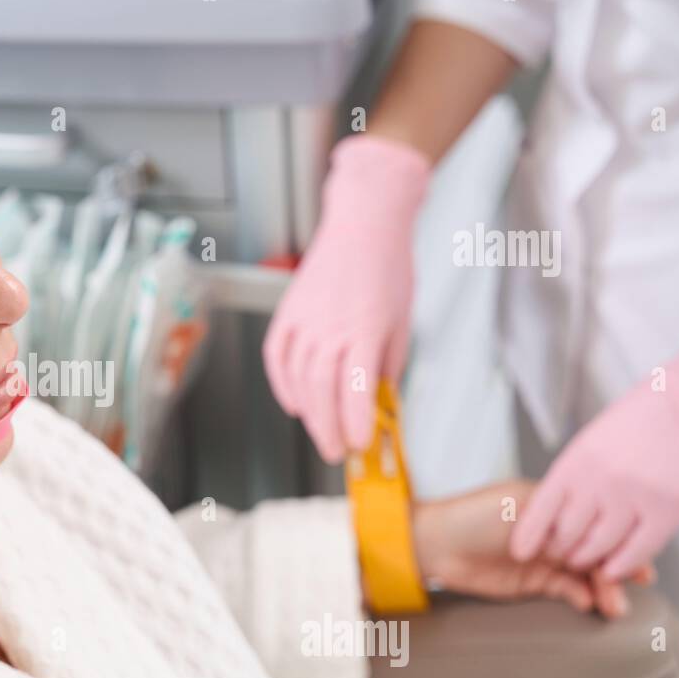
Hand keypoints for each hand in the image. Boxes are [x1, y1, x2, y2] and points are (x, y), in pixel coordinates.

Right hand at [262, 133, 430, 462]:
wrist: (363, 224)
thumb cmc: (389, 270)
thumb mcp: (402, 321)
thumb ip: (388, 365)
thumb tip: (378, 404)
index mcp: (366, 330)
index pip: (356, 391)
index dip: (357, 424)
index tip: (361, 446)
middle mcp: (331, 327)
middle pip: (322, 391)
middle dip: (328, 429)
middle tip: (336, 453)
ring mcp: (304, 320)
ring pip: (297, 379)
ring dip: (308, 413)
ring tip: (322, 432)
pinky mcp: (287, 313)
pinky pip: (276, 358)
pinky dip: (282, 386)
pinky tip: (295, 404)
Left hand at [413, 480, 653, 618]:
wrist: (436, 545)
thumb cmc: (472, 516)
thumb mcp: (519, 507)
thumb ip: (558, 520)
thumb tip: (596, 535)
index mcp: (553, 507)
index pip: (596, 523)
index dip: (618, 539)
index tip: (636, 556)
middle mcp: (554, 532)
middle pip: (596, 551)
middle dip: (617, 569)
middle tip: (632, 585)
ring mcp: (545, 557)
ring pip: (586, 575)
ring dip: (603, 589)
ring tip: (614, 606)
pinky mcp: (534, 581)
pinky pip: (566, 590)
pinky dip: (580, 597)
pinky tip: (586, 603)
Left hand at [510, 328, 678, 581]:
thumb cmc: (638, 422)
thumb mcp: (590, 444)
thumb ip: (572, 478)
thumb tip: (549, 515)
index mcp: (577, 462)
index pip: (542, 508)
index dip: (529, 535)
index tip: (520, 551)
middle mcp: (601, 481)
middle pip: (567, 534)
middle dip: (558, 550)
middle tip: (558, 554)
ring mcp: (635, 497)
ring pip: (600, 547)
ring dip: (587, 560)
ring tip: (583, 560)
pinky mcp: (668, 511)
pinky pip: (637, 551)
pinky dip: (620, 566)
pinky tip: (612, 569)